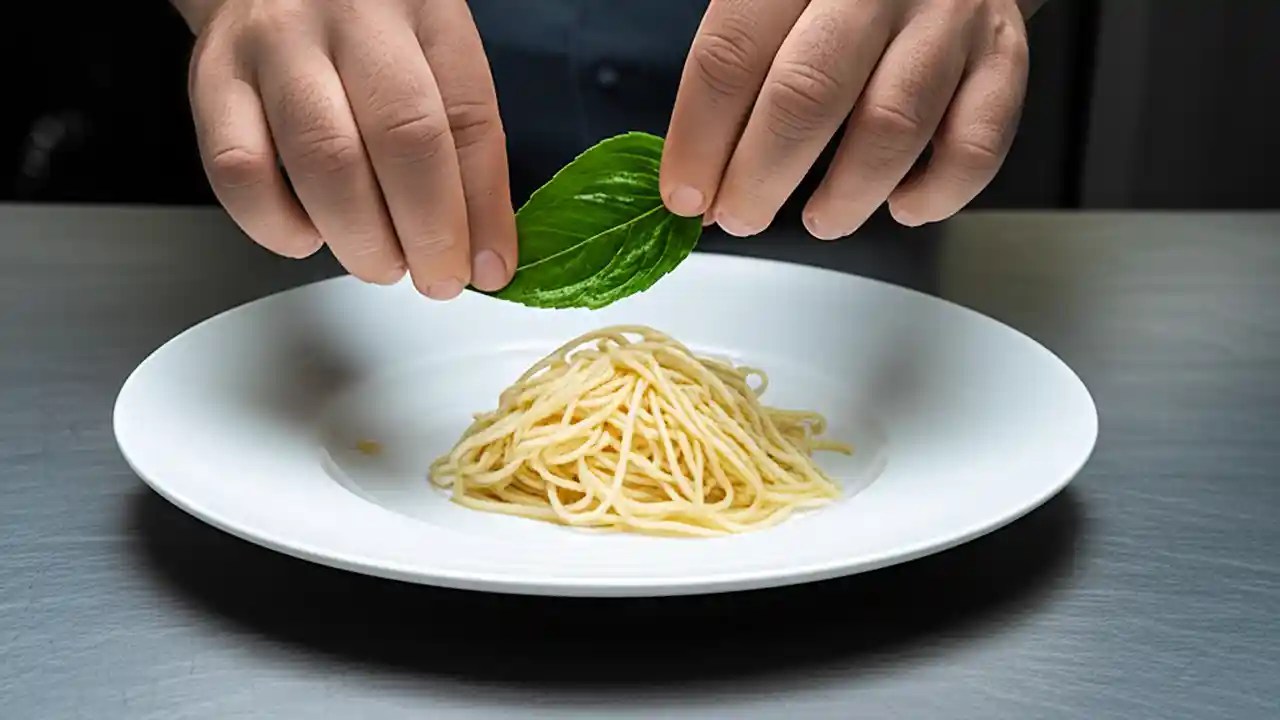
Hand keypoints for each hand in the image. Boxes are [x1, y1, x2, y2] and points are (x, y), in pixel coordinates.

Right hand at [181, 0, 515, 297]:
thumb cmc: (363, 27)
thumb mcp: (432, 57)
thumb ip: (463, 145)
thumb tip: (484, 256)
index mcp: (423, 7)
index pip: (466, 117)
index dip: (482, 209)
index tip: (485, 266)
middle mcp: (349, 17)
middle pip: (401, 139)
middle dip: (427, 234)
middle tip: (436, 277)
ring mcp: (274, 45)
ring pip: (324, 162)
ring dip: (362, 240)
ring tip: (382, 263)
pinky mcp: (212, 80)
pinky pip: (241, 172)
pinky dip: (279, 226)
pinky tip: (308, 235)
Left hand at [661, 0, 1033, 238]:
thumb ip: (734, 66)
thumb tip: (694, 177)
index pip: (731, 55)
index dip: (700, 139)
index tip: (685, 195)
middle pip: (806, 95)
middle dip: (760, 178)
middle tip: (740, 216)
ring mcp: (947, 17)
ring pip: (891, 127)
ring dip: (845, 196)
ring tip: (819, 218)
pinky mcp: (1002, 56)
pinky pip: (975, 144)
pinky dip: (936, 192)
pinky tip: (902, 203)